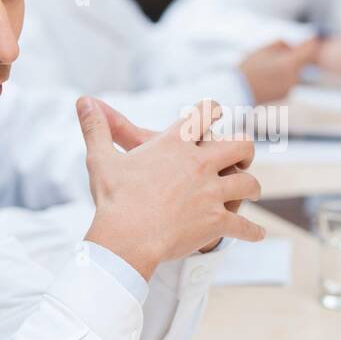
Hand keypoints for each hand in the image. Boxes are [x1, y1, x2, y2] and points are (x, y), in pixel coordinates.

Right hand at [78, 97, 264, 280]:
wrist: (126, 238)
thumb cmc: (113, 198)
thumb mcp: (101, 159)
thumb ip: (96, 128)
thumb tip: (82, 101)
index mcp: (175, 145)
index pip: (203, 115)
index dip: (212, 110)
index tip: (217, 112)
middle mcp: (200, 164)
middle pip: (240, 145)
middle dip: (245, 148)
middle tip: (243, 154)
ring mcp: (212, 193)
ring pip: (248, 184)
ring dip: (252, 188)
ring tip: (252, 191)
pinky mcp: (217, 222)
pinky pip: (243, 226)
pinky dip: (251, 231)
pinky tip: (258, 235)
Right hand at [238, 38, 318, 103]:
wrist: (238, 91)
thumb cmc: (249, 68)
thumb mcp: (264, 49)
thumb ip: (282, 45)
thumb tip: (293, 45)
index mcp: (290, 64)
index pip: (310, 50)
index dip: (312, 42)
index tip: (313, 36)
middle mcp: (294, 77)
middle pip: (303, 62)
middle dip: (296, 56)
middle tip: (280, 53)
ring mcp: (290, 88)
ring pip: (295, 72)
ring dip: (289, 67)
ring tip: (269, 67)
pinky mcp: (286, 95)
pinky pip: (289, 81)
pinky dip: (283, 77)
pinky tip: (268, 77)